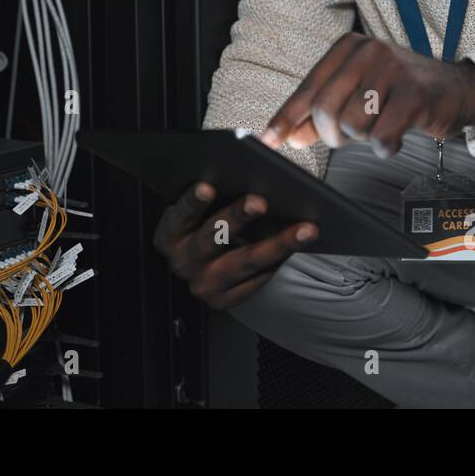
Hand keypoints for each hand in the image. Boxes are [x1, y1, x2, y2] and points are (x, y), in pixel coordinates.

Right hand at [151, 182, 318, 310]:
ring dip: (278, 244)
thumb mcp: (200, 211)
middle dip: (237, 218)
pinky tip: (297, 245)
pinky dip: (279, 261)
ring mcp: (203, 284)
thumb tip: (247, 175)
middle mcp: (183, 262)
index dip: (193, 202)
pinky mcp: (224, 300)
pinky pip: (256, 280)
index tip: (207, 186)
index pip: (180, 215)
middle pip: (213, 237)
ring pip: (245, 262)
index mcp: (170, 236)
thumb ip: (214, 196)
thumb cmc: (204, 225)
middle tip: (260, 201)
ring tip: (304, 229)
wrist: (200, 265)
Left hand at [259, 32, 474, 157]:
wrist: (458, 90)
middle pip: (325, 109)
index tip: (269, 140)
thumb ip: (322, 114)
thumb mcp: (357, 96)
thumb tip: (289, 136)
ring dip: (363, 139)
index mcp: (349, 46)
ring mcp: (394, 69)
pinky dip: (385, 147)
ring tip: (379, 128)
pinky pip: (382, 136)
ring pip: (353, 124)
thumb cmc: (400, 94)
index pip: (308, 88)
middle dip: (331, 135)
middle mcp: (369, 51)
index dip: (286, 118)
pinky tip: (395, 139)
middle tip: (345, 140)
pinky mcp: (416, 94)